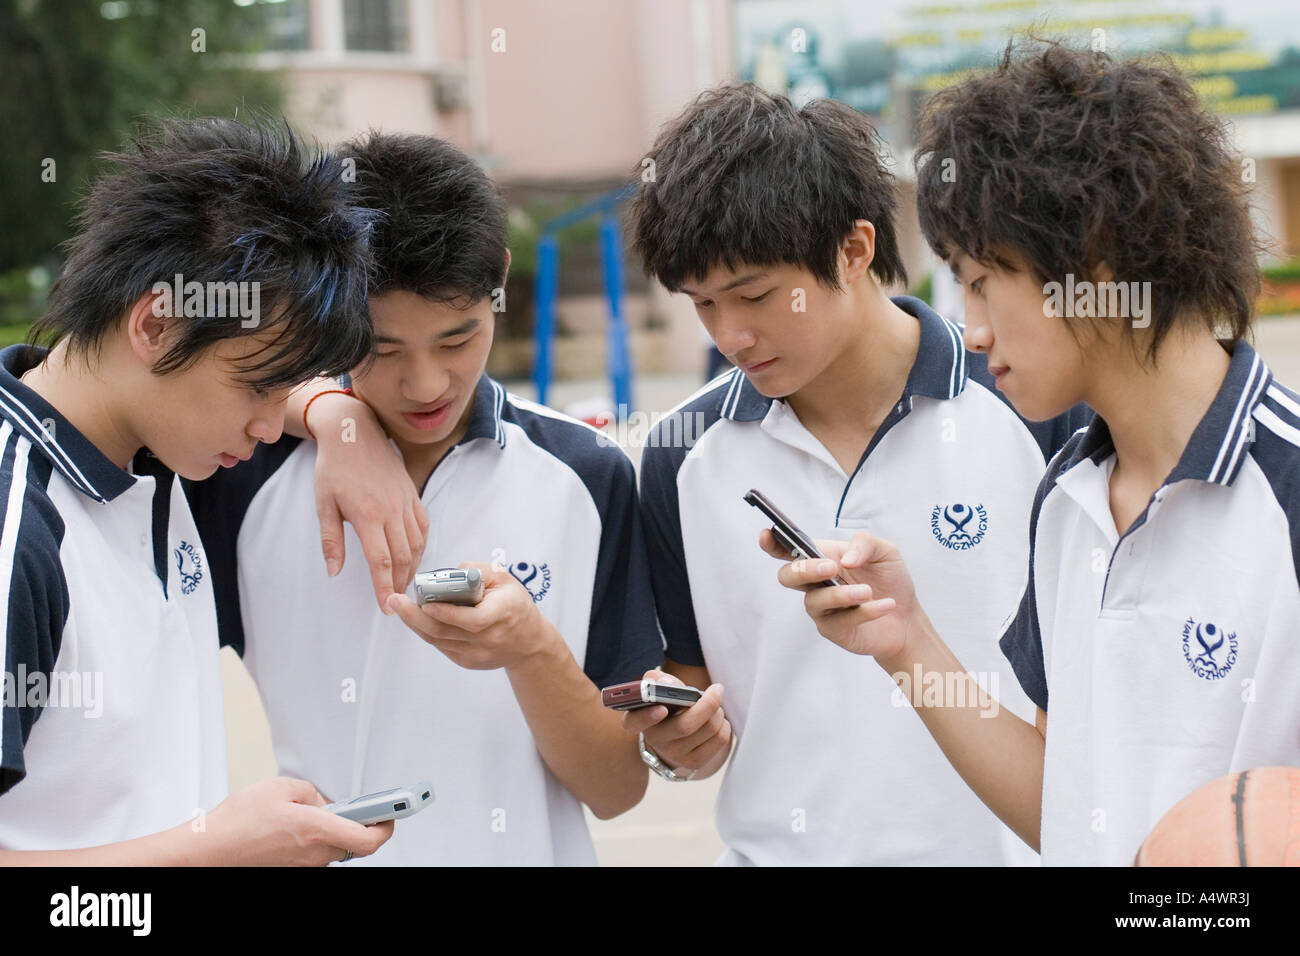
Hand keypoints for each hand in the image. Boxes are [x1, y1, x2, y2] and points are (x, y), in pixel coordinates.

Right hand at [198, 777, 393, 865]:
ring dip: (333, 831)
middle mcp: (314, 855)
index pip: (370, 838)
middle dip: (358, 823)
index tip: (395, 811)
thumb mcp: (280, 788)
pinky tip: (295, 826)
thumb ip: (311, 791)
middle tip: (356, 806)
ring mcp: (303, 866)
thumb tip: (323, 800)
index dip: (387, 824)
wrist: (207, 851)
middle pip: (354, 844)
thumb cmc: (236, 822)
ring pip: (333, 849)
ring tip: (315, 812)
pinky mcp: (290, 869)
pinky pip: (314, 854)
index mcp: (317, 831)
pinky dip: (313, 839)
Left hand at [310, 393, 428, 611]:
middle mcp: (391, 510)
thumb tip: (334, 572)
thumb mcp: (324, 504)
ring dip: (413, 568)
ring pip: (417, 544)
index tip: (386, 607)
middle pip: (403, 557)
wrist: (354, 432)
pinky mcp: (413, 495)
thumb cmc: (334, 468)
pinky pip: (423, 527)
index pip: (381, 561)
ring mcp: (405, 502)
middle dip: (401, 584)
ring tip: (404, 584)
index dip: (384, 587)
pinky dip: (421, 546)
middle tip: (396, 602)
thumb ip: (331, 541)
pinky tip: (414, 557)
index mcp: (367, 515)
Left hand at [385, 562, 556, 670]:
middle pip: (446, 632)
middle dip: (415, 617)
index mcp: (503, 614)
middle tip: (395, 601)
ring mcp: (477, 655)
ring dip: (416, 622)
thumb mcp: (507, 580)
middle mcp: (490, 638)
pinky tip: (416, 617)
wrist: (529, 643)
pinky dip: (426, 630)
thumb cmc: (515, 605)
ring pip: (438, 640)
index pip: (473, 620)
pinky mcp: (467, 662)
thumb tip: (450, 572)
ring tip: (400, 606)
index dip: (448, 613)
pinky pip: (441, 645)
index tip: (426, 602)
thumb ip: (480, 571)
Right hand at [620, 670, 730, 774]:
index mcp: (638, 719)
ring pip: (708, 730)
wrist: (672, 733)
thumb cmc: (664, 703)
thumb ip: (658, 680)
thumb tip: (672, 685)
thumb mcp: (655, 687)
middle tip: (717, 690)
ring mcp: (674, 754)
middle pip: (685, 726)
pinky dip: (724, 724)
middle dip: (708, 704)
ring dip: (718, 711)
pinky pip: (720, 740)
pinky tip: (716, 719)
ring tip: (715, 705)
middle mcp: (654, 740)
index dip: (648, 717)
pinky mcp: (694, 762)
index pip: (635, 722)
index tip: (662, 709)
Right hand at [758, 528, 916, 662]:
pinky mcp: (833, 630)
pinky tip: (885, 605)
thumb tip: (845, 559)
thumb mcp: (885, 552)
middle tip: (831, 568)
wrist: (907, 617)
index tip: (766, 536)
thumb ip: (864, 543)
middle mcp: (816, 583)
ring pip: (814, 601)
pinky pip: (841, 620)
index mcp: (823, 559)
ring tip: (868, 592)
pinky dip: (865, 611)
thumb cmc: (890, 581)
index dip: (773, 544)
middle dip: (805, 570)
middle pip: (788, 576)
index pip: (789, 550)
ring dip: (841, 594)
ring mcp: (822, 608)